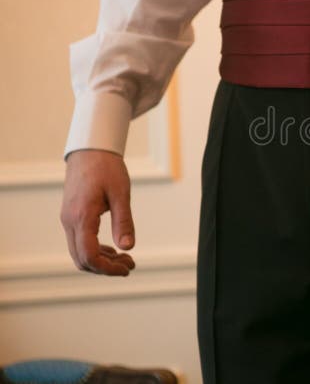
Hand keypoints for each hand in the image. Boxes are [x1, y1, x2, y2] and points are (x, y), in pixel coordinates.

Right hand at [61, 150, 135, 275]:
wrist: (90, 150)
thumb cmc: (107, 168)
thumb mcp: (121, 194)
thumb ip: (124, 222)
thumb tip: (128, 247)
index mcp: (82, 217)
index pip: (89, 255)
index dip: (108, 268)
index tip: (128, 268)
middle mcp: (70, 221)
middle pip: (82, 259)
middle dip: (106, 268)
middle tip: (130, 265)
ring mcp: (68, 219)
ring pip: (79, 253)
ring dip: (101, 261)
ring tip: (126, 259)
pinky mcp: (71, 217)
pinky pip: (80, 242)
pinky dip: (96, 250)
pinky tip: (114, 249)